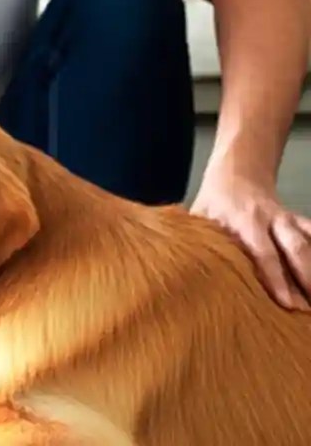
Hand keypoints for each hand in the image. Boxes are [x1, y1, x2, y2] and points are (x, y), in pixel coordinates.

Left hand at [191, 170, 310, 310]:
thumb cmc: (212, 203)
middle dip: (306, 277)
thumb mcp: (200, 218)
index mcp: (243, 221)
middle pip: (294, 247)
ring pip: (308, 242)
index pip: (262, 252)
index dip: (274, 277)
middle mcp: (270, 219)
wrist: (237, 173)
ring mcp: (287, 219)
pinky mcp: (298, 220)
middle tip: (308, 308)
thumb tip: (183, 275)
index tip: (286, 302)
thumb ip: (197, 242)